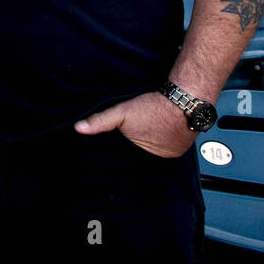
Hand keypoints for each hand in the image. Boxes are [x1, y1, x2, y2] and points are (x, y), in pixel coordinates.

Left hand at [74, 91, 196, 157]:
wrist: (184, 100)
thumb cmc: (154, 107)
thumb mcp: (122, 112)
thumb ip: (101, 121)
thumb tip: (79, 128)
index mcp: (142, 156)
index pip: (125, 163)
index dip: (116, 157)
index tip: (108, 156)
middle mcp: (157, 160)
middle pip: (138, 160)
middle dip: (129, 155)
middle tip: (125, 144)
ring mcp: (170, 156)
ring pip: (151, 156)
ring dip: (144, 151)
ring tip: (141, 139)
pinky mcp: (179, 150)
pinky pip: (164, 151)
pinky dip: (157, 147)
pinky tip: (152, 137)